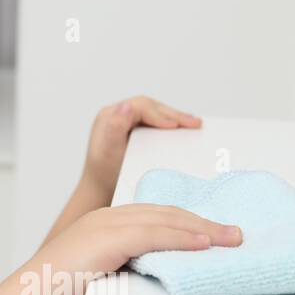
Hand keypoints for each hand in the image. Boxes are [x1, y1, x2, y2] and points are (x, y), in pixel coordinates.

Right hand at [8, 203, 240, 294]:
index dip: (188, 223)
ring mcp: (104, 226)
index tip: (215, 234)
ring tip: (231, 239)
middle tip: (236, 234)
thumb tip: (155, 282)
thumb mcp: (98, 281)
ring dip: (203, 229)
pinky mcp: (106, 240)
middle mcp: (105, 218)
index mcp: (103, 225)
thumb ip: (123, 273)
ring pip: (165, 220)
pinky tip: (206, 244)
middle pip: (165, 212)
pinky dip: (183, 237)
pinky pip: (154, 235)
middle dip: (204, 222)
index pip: (155, 217)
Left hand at [81, 96, 201, 193]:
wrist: (100, 189)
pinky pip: (156, 124)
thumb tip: (126, 105)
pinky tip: (184, 131)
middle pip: (151, 108)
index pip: (141, 107)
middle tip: (194, 123)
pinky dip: (171, 126)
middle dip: (174, 115)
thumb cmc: (103, 174)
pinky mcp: (136, 132)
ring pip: (156, 114)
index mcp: (111, 115)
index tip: (175, 125)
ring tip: (195, 125)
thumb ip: (115, 127)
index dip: (159, 114)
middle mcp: (119, 115)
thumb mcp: (108, 151)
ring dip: (176, 119)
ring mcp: (128, 122)